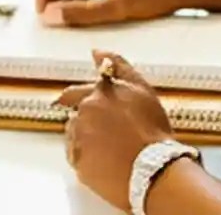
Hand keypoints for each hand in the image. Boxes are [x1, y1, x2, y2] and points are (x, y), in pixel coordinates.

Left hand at [57, 51, 174, 210]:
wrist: (154, 169)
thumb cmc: (152, 131)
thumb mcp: (141, 90)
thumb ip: (118, 66)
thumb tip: (96, 52)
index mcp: (100, 93)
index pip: (78, 91)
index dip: (76, 97)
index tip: (67, 100)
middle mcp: (85, 112)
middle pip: (77, 114)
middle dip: (88, 120)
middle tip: (107, 132)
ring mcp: (79, 137)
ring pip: (75, 134)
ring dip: (86, 137)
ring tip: (110, 148)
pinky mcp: (78, 162)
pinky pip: (75, 156)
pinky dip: (85, 157)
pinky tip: (103, 161)